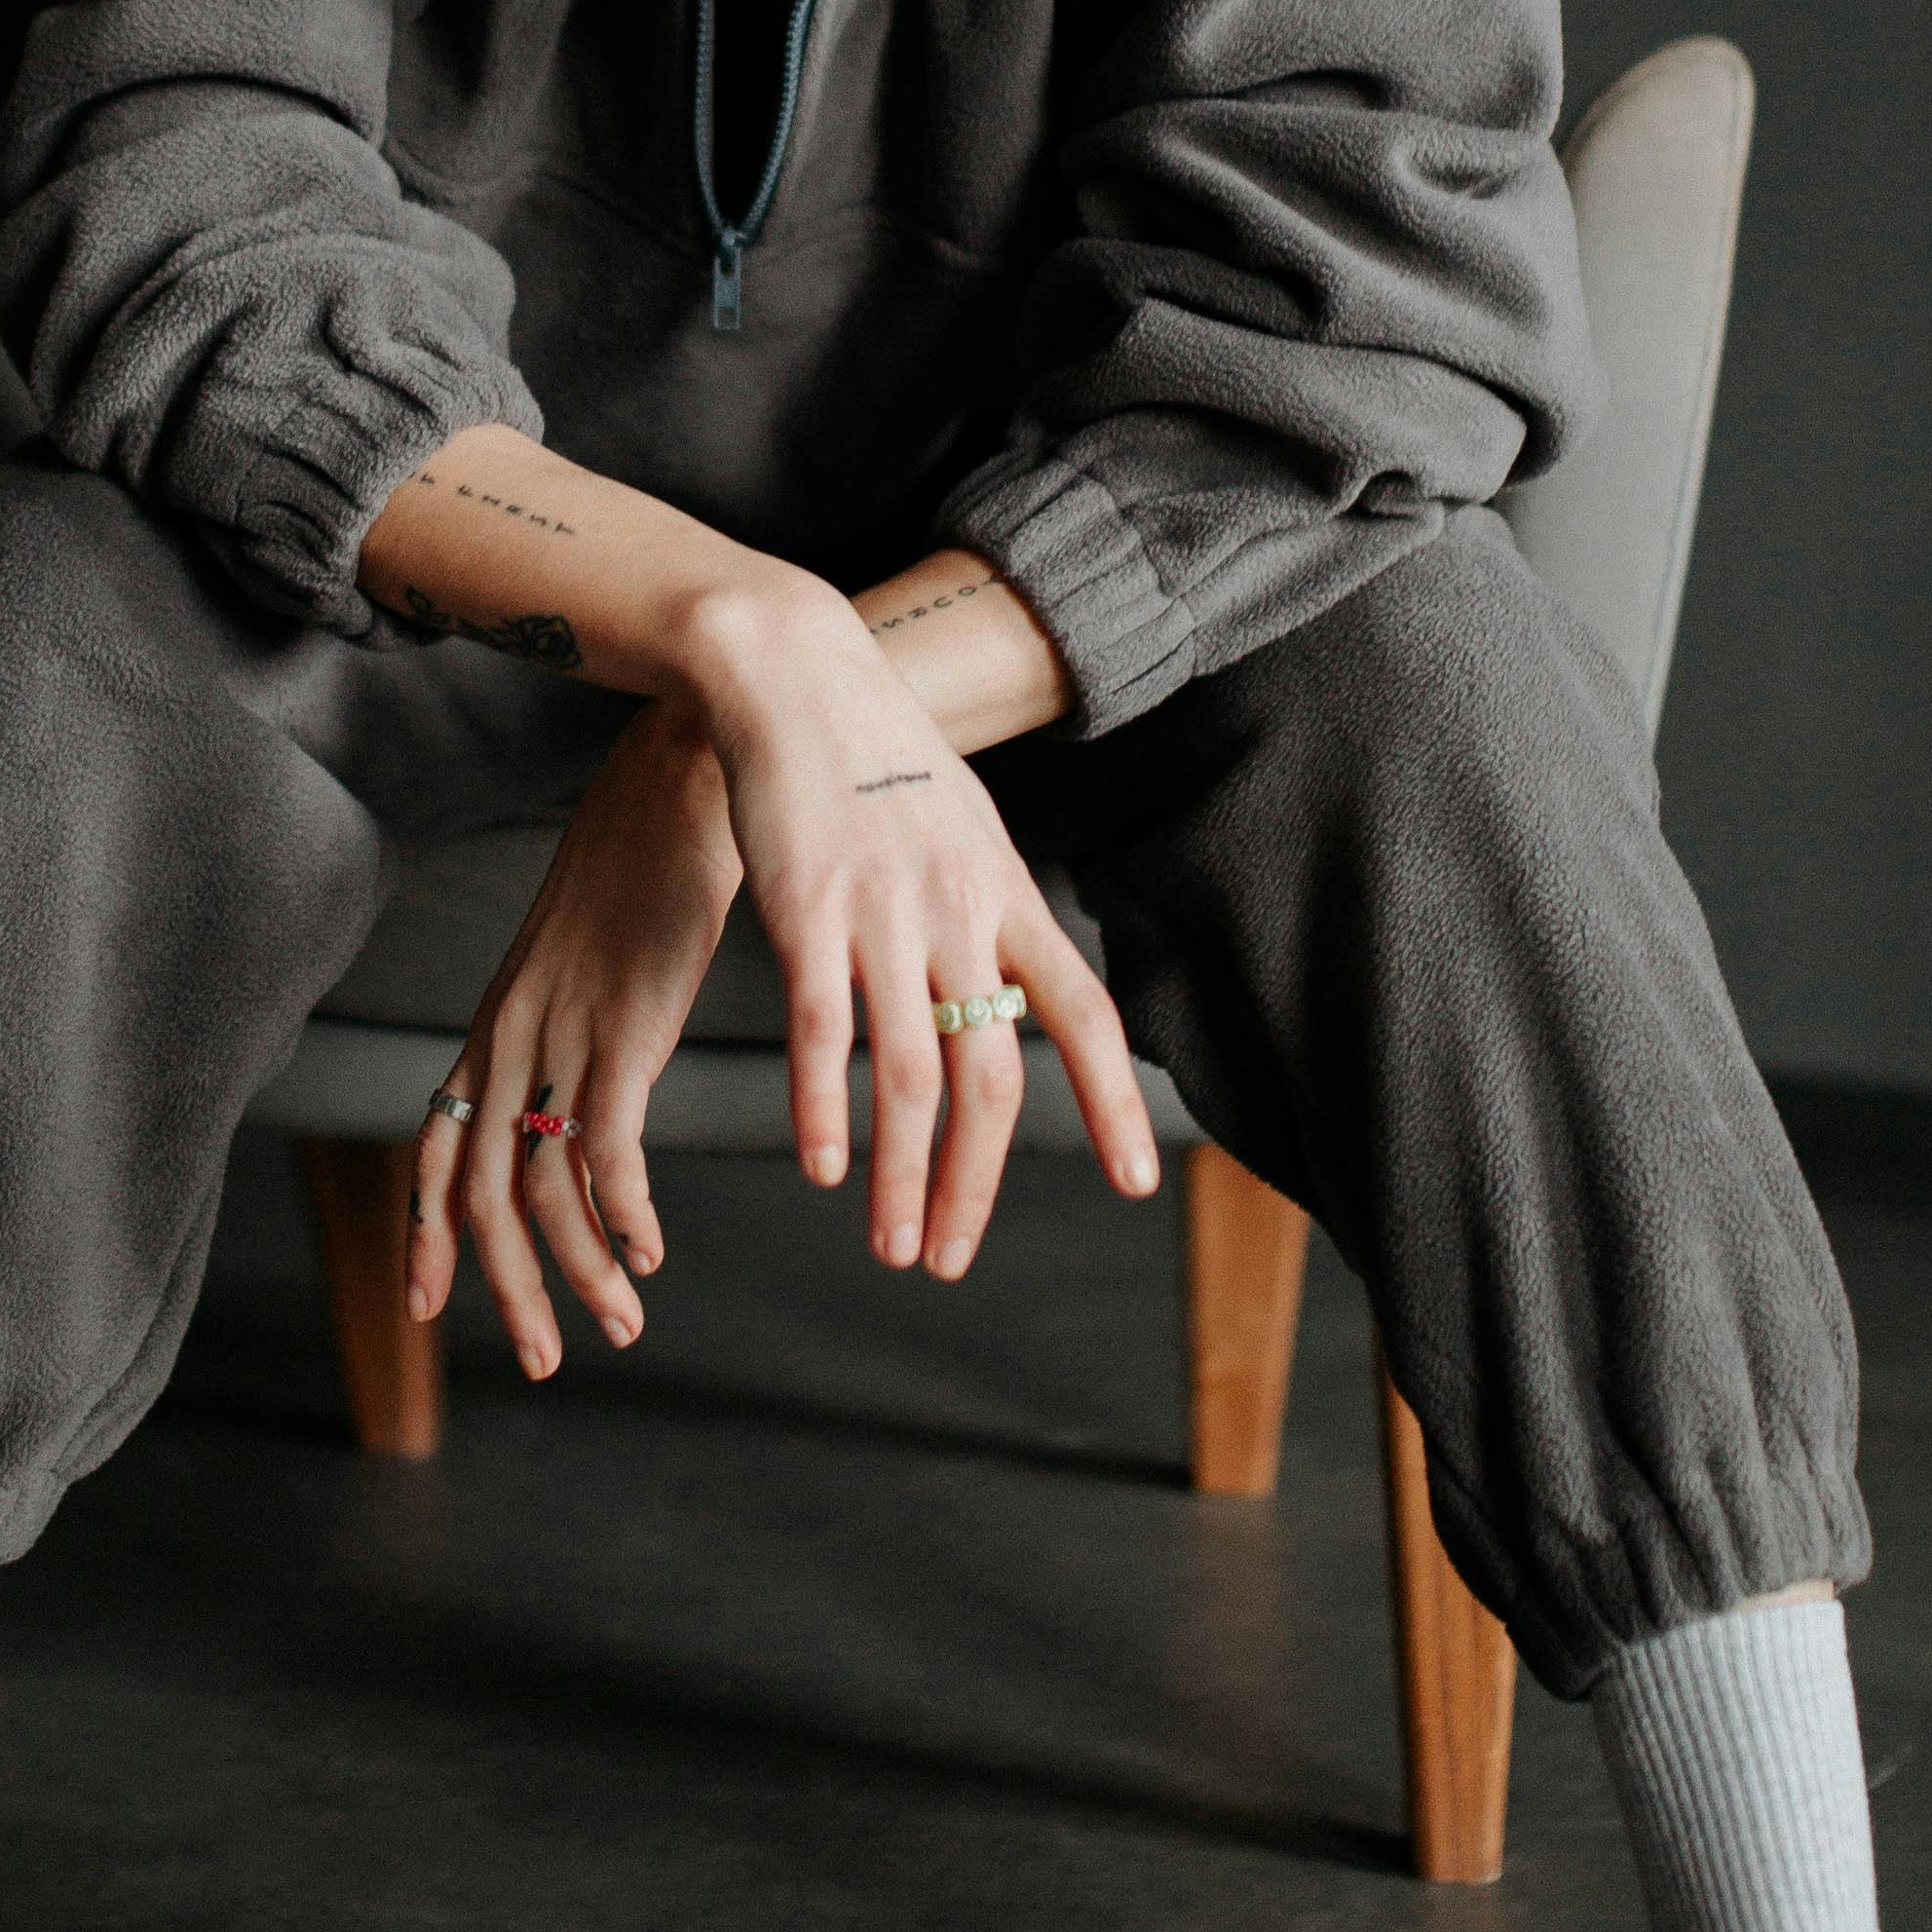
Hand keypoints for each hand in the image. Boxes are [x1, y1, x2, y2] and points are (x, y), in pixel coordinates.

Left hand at [408, 695, 741, 1375]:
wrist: (682, 780)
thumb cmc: (650, 860)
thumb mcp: (591, 949)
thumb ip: (579, 1016)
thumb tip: (594, 1072)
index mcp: (500, 1016)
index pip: (433, 1140)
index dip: (423, 1229)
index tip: (426, 1303)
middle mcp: (512, 1032)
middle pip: (474, 1189)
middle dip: (503, 1286)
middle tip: (538, 1358)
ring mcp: (562, 1033)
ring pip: (536, 1186)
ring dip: (576, 1272)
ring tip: (618, 1326)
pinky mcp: (623, 1030)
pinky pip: (604, 1152)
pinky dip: (622, 1216)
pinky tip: (647, 1254)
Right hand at [695, 584, 1159, 1283]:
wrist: (796, 673)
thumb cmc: (876, 754)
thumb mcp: (962, 828)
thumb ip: (985, 913)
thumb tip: (1005, 992)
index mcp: (1007, 897)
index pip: (1084, 1014)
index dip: (1112, 1103)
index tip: (1135, 1182)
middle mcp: (960, 913)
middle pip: (991, 1076)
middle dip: (976, 1183)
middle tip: (950, 1258)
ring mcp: (884, 914)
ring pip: (910, 1077)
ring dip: (903, 1177)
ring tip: (894, 1244)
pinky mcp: (806, 911)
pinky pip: (825, 1031)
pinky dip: (825, 1111)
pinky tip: (824, 1167)